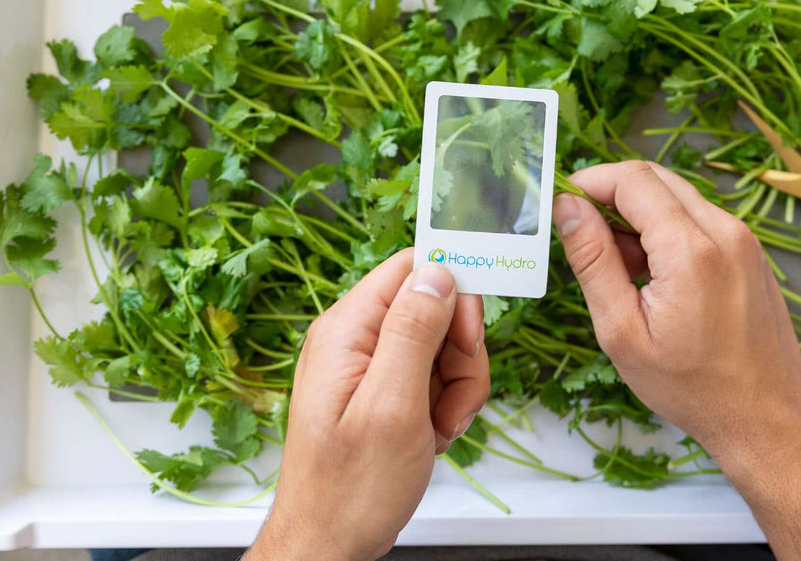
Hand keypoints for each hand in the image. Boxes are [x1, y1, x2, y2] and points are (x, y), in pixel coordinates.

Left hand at [245, 248, 488, 560]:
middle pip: (436, 307)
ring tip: (438, 428)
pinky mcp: (383, 391)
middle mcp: (355, 339)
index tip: (473, 334)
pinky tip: (431, 436)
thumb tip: (438, 272)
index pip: (412, 268)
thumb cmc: (348, 491)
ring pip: (443, 346)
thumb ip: (414, 333)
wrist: (328, 544)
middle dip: (461, 353)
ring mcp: (369, 366)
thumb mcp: (392, 408)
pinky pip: (434, 377)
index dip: (453, 291)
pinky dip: (446, 406)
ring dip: (458, 387)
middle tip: (452, 400)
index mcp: (347, 330)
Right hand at [552, 160, 800, 466]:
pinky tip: (652, 276)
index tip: (561, 202)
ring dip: (638, 214)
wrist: (767, 417)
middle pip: (656, 178)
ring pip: (677, 196)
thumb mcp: (623, 331)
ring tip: (619, 268)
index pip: (632, 180)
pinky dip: (666, 230)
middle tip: (581, 234)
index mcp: (691, 250)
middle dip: (611, 194)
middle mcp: (724, 231)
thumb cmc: (692, 387)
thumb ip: (593, 261)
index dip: (590, 181)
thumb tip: (568, 208)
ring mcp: (743, 239)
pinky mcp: (750, 251)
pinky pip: (699, 218)